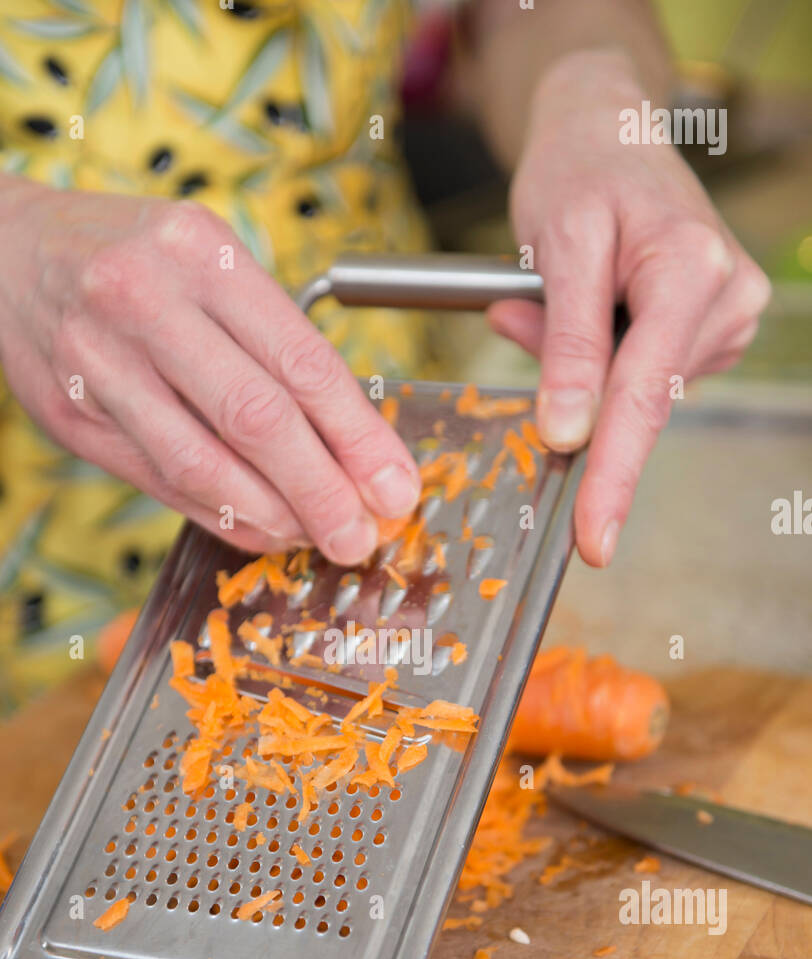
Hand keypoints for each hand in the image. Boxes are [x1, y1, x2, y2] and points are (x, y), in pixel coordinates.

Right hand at [0, 181, 419, 563]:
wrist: (10, 257)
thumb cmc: (140, 264)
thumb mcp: (212, 266)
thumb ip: (276, 344)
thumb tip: (358, 446)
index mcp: (201, 252)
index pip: (301, 361)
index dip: (357, 436)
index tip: (396, 486)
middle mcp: (143, 299)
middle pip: (256, 418)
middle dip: (322, 490)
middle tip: (360, 535)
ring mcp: (98, 360)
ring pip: (203, 463)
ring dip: (272, 515)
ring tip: (315, 537)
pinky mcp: (73, 414)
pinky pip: (162, 482)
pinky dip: (221, 516)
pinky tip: (261, 529)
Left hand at [488, 51, 770, 566]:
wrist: (606, 128)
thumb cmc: (578, 171)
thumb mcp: (557, 246)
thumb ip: (567, 343)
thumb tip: (569, 435)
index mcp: (692, 272)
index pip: (643, 399)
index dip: (613, 477)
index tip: (593, 541)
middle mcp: (727, 299)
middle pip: (636, 399)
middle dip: (570, 382)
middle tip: (520, 309)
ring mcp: (726, 318)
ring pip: (633, 392)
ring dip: (579, 363)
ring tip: (555, 285)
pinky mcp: (708, 332)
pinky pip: (638, 374)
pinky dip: (599, 355)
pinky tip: (589, 302)